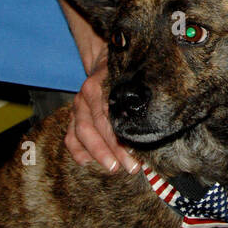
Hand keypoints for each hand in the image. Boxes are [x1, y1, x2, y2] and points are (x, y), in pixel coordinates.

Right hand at [65, 50, 139, 172]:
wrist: (103, 59)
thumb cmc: (124, 74)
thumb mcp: (133, 79)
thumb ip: (141, 97)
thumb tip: (158, 124)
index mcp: (101, 86)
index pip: (109, 117)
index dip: (121, 138)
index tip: (136, 155)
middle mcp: (86, 96)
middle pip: (95, 127)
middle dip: (112, 150)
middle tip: (129, 167)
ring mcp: (77, 106)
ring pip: (80, 133)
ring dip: (97, 153)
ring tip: (113, 168)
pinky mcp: (72, 115)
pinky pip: (70, 136)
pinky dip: (77, 151)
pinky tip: (87, 163)